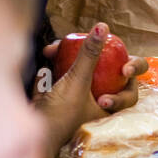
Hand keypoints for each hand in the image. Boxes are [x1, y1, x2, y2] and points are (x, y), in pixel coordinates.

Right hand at [37, 23, 146, 157]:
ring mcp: (74, 102)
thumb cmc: (59, 114)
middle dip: (86, 59)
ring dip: (65, 58)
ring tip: (53, 50)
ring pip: (78, 74)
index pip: (130, 92)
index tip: (121, 69)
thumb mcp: (78, 81)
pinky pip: (60, 77)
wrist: (28, 130)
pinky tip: (46, 57)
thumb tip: (103, 27)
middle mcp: (94, 107)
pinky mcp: (56, 97)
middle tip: (84, 49)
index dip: (129, 74)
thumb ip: (90, 55)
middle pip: (101, 76)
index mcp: (109, 111)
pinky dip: (53, 67)